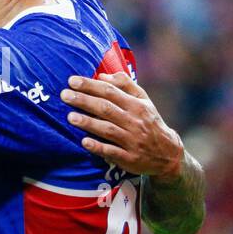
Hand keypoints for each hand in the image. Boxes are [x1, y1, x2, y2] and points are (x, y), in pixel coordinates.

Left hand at [61, 71, 183, 179]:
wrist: (168, 154)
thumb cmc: (150, 122)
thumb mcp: (144, 100)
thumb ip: (125, 85)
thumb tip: (102, 75)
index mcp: (136, 105)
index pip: (111, 92)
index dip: (90, 85)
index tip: (72, 80)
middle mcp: (134, 121)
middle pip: (106, 108)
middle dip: (84, 101)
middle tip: (65, 95)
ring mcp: (131, 141)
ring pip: (108, 129)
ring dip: (88, 123)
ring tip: (70, 117)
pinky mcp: (129, 158)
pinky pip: (112, 152)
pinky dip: (98, 147)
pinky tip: (84, 142)